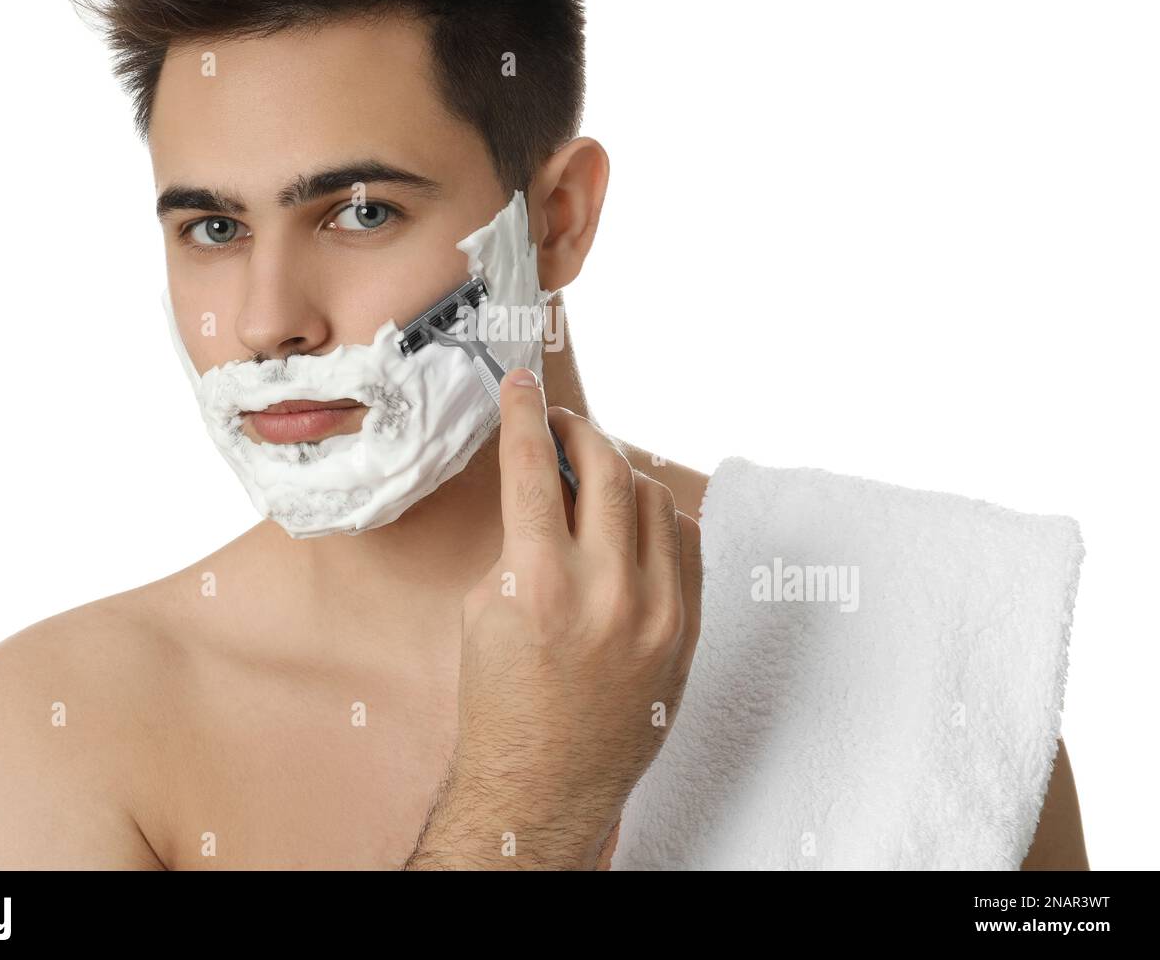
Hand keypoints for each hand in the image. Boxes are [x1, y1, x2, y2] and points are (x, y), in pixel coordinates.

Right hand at [422, 367, 702, 868]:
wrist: (541, 786)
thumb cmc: (501, 702)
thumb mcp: (485, 608)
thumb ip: (522, 539)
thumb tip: (550, 485)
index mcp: (539, 582)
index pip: (535, 465)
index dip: (525, 413)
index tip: (522, 386)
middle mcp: (606, 590)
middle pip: (607, 466)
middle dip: (579, 430)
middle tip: (560, 424)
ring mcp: (658, 612)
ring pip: (654, 496)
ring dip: (621, 472)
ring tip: (595, 476)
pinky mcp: (687, 632)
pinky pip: (686, 544)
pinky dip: (658, 518)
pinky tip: (634, 520)